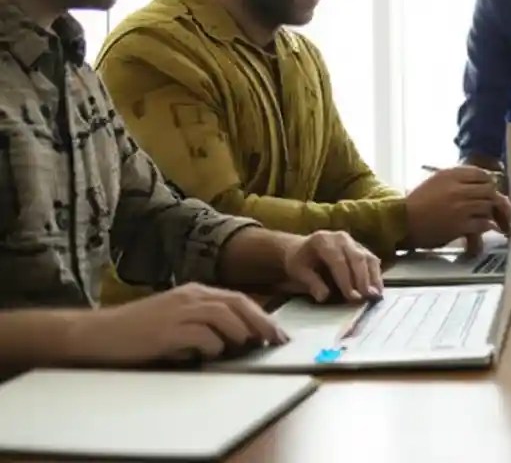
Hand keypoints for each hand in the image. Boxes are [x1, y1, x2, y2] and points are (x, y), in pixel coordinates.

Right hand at [67, 283, 286, 363]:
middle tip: (275, 341)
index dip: (261, 315)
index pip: (238, 299)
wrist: (98, 333)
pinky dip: (213, 346)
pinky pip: (202, 336)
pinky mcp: (166, 330)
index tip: (277, 332)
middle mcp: (190, 296)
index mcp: (195, 292)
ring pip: (224, 315)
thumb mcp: (176, 319)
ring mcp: (178, 311)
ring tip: (242, 347)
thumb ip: (204, 323)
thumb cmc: (139, 331)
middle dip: (261, 322)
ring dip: (239, 333)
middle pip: (237, 303)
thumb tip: (239, 338)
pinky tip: (210, 354)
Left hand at [282, 230, 382, 301]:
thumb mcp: (298, 271)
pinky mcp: (361, 248)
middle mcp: (341, 237)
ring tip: (375, 295)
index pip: (338, 261)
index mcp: (323, 240)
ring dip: (373, 277)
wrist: (302, 249)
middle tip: (367, 297)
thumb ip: (311, 283)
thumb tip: (324, 296)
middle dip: (363, 279)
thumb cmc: (300, 261)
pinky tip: (377, 288)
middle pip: (356, 258)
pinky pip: (372, 260)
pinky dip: (376, 275)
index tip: (352, 296)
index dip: (346, 280)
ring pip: (368, 258)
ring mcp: (353, 241)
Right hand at [405, 165, 505, 252]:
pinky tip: (486, 228)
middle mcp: (457, 188)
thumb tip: (480, 185)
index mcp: (450, 175)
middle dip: (496, 199)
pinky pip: (484, 223)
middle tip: (500, 208)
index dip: (489, 183)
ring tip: (495, 219)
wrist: (401, 222)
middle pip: (489, 189)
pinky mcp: (460, 225)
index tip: (492, 190)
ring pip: (488, 206)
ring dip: (493, 213)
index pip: (481, 173)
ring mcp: (460, 207)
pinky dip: (487, 226)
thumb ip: (456, 180)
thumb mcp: (435, 182)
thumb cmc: (416, 203)